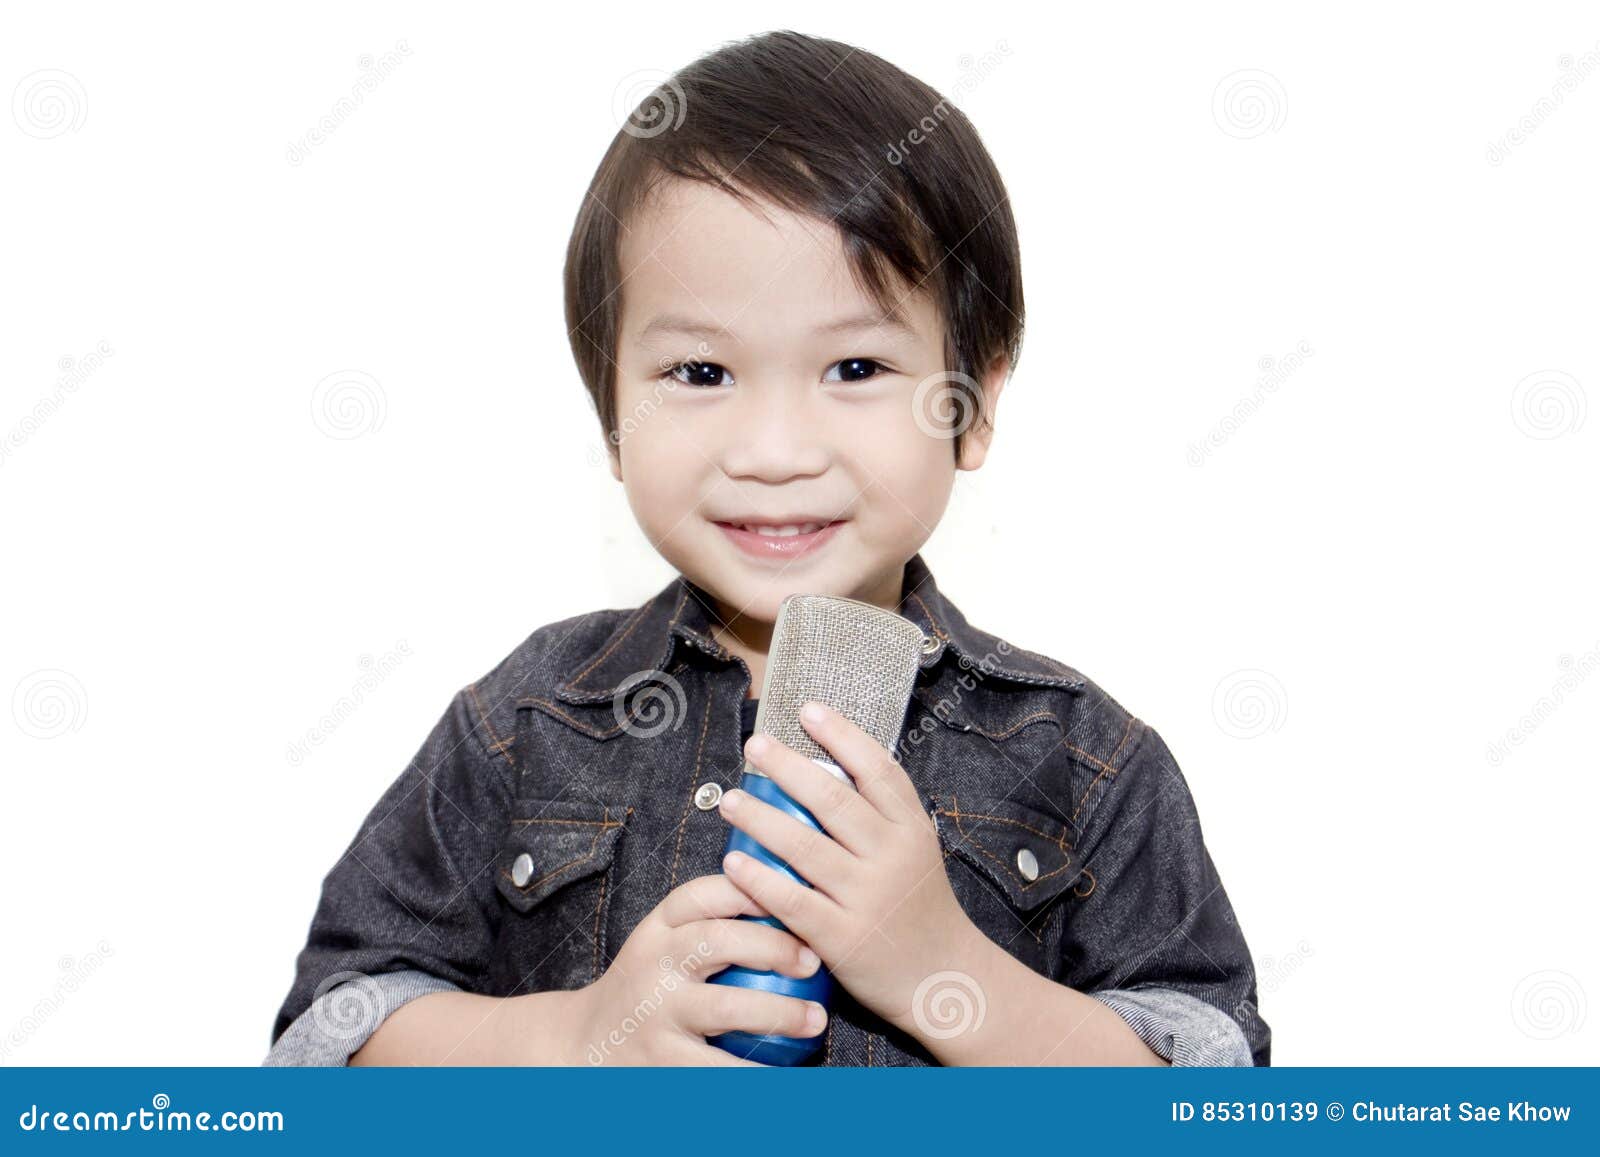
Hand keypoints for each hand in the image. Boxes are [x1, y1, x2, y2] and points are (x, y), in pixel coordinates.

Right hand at [559, 872, 827, 1064]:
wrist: (583, 1047)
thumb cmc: (643, 990)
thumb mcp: (659, 947)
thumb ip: (705, 924)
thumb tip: (785, 899)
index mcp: (657, 930)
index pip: (701, 895)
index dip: (748, 890)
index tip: (791, 895)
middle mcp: (653, 965)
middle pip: (718, 941)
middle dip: (774, 948)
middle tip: (814, 962)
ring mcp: (657, 1014)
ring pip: (726, 1008)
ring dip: (780, 1013)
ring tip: (816, 1019)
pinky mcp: (663, 1062)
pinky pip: (719, 1068)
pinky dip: (757, 1072)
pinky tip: (787, 1075)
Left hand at [717, 700, 995, 1043]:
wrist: (943, 978)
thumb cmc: (921, 909)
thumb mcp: (917, 851)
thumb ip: (883, 815)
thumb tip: (828, 767)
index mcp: (912, 830)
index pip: (877, 770)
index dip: (842, 735)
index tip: (808, 710)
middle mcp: (891, 857)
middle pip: (833, 801)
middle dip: (788, 768)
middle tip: (755, 746)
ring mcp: (867, 897)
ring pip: (805, 846)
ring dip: (762, 818)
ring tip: (731, 799)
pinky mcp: (842, 938)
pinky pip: (793, 901)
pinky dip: (761, 879)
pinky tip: (734, 861)